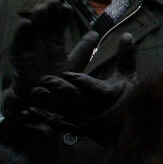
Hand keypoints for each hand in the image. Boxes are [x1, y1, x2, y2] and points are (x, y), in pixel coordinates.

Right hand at [8, 0, 76, 98]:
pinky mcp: (19, 58)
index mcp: (55, 42)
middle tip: (54, 1)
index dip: (62, 15)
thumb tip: (95, 33)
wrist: (44, 100)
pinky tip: (25, 23)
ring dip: (36, 18)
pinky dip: (20, 33)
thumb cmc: (59, 81)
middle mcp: (42, 43)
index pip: (58, 24)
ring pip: (32, 29)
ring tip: (42, 7)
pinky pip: (18, 44)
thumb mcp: (74, 63)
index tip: (68, 7)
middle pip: (45, 23)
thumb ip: (84, 49)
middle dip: (49, 11)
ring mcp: (30, 49)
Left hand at [11, 32, 137, 137]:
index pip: (95, 89)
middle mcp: (96, 110)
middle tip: (45, 79)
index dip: (81, 82)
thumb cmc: (128, 98)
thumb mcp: (128, 75)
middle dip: (59, 89)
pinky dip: (46, 118)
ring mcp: (86, 121)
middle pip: (76, 99)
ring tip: (36, 92)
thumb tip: (127, 34)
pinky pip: (59, 125)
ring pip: (65, 112)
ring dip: (49, 102)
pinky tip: (33, 111)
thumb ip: (126, 55)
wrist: (128, 125)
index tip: (67, 74)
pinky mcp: (78, 129)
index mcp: (109, 95)